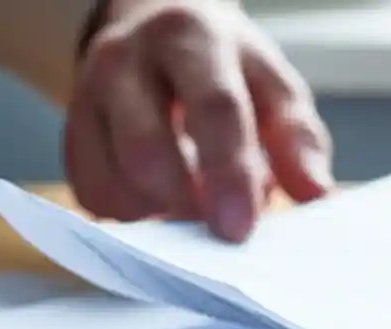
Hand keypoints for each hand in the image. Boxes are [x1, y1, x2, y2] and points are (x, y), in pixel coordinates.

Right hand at [64, 0, 333, 241]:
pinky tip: (160, 201)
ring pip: (112, 183)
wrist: (156, 36)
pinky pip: (91, 195)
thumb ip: (298, 141)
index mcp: (192, 38)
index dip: (229, 173)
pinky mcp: (70, 132)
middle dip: (186, 205)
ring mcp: (87, 94)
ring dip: (159, 216)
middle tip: (221, 230)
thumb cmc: (226, 72)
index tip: (240, 230)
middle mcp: (127, 58)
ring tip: (193, 205)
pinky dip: (131, 216)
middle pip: (147, 150)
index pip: (213, 108)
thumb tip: (320, 197)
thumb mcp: (273, 89)